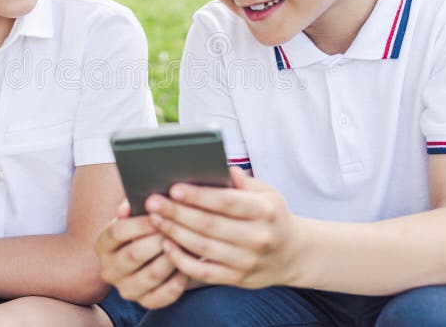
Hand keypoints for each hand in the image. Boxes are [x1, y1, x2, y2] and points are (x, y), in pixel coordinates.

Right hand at [94, 200, 189, 308]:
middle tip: (177, 229)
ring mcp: (126, 289)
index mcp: (103, 244)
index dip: (140, 223)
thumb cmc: (147, 227)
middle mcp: (109, 270)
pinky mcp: (145, 302)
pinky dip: (178, 279)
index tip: (160, 214)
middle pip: (134, 254)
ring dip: (171, 257)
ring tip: (185, 243)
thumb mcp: (136, 214)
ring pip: (152, 275)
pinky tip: (187, 265)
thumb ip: (132, 206)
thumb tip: (127, 207)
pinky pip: (164, 295)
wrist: (154, 254)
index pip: (117, 232)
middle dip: (159, 240)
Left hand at [147, 166, 299, 288]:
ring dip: (174, 233)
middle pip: (209, 225)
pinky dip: (182, 260)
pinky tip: (166, 245)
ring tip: (154, 219)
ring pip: (203, 247)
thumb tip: (219, 166)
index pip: (226, 202)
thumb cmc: (271, 215)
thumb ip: (242, 181)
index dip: (198, 196)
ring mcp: (247, 261)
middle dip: (177, 213)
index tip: (174, 188)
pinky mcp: (237, 279)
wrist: (292, 253)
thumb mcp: (266, 192)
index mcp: (264, 210)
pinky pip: (203, 272)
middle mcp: (258, 237)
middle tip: (153, 202)